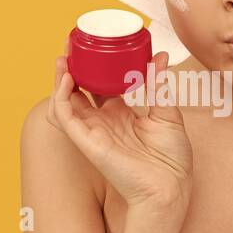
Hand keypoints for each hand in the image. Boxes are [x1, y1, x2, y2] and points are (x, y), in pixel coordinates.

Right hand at [47, 41, 193, 212]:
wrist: (169, 188)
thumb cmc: (171, 160)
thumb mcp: (168, 114)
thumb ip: (159, 86)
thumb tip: (160, 56)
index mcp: (121, 116)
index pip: (100, 87)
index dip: (94, 68)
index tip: (95, 47)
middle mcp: (103, 123)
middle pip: (79, 90)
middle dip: (74, 68)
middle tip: (74, 44)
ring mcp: (92, 132)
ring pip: (66, 101)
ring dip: (61, 78)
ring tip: (63, 56)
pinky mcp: (86, 142)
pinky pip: (65, 117)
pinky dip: (61, 96)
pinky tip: (67, 77)